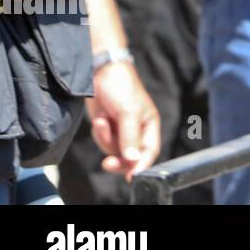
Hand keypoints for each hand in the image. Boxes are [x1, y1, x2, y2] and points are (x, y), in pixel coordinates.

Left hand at [86, 61, 160, 182]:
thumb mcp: (128, 112)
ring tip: (102, 121)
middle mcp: (137, 130)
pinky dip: (99, 133)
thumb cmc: (122, 88)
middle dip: (119, 159)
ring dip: (105, 138)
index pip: (149, 151)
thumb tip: (132, 160)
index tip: (132, 177)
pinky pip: (103, 141)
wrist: (101, 72)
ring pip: (114, 149)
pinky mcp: (107, 128)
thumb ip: (130, 137)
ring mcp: (121, 130)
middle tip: (107, 163)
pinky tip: (100, 118)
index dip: (142, 165)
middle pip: (131, 156)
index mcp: (149, 124)